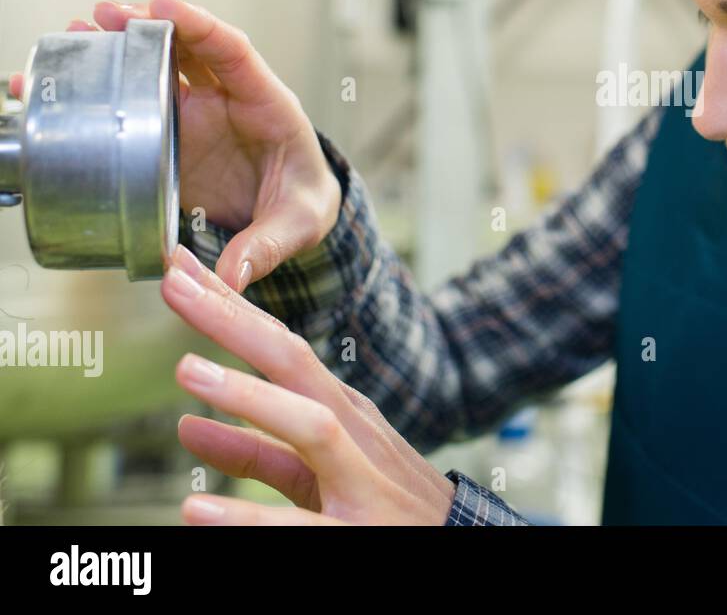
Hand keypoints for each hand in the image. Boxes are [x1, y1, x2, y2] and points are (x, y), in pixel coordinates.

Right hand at [9, 0, 341, 291]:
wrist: (294, 214)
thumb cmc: (305, 203)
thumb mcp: (299, 224)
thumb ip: (268, 245)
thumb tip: (232, 277)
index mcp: (268, 104)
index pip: (236, 52)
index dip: (201, 25)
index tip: (165, 5)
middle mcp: (227, 98)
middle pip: (187, 46)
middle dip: (148, 23)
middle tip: (106, 14)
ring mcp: (195, 113)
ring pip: (154, 66)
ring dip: (115, 46)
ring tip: (71, 35)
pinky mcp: (168, 134)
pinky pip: (134, 103)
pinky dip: (100, 90)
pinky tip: (62, 85)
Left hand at [163, 243, 456, 524]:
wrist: (458, 543)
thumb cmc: (386, 507)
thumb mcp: (319, 475)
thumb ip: (257, 453)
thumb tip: (187, 425)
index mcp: (340, 411)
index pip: (282, 348)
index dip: (232, 308)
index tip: (182, 273)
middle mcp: (353, 431)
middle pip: (294, 363)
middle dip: (235, 321)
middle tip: (177, 284)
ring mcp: (360, 478)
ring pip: (310, 425)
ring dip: (250, 395)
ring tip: (188, 370)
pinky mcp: (356, 532)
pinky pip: (300, 522)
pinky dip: (248, 517)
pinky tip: (198, 510)